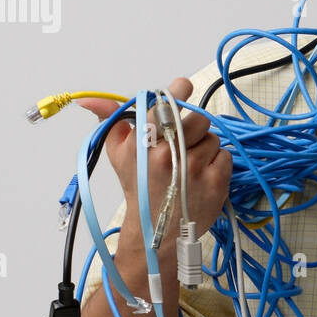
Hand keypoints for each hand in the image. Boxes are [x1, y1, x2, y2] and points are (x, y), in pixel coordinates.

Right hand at [77, 77, 232, 241]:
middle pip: (198, 119)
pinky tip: (200, 176)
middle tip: (184, 142)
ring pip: (212, 137)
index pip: (166, 105)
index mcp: (143, 143)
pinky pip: (224, 155)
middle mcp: (168, 154)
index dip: (177, 92)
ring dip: (203, 148)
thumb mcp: (118, 153)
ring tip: (188, 165)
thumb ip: (112, 119)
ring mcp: (194, 169)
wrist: (153, 229)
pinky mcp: (215, 182)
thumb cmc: (138, 186)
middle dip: (194, 127)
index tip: (183, 87)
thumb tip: (91, 100)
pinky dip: (217, 163)